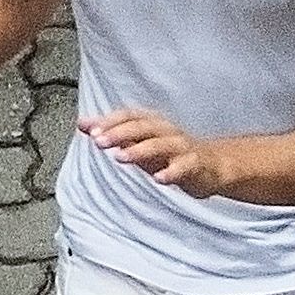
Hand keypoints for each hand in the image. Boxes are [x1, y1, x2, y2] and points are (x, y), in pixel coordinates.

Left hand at [81, 107, 234, 198]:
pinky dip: (172, 171)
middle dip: (120, 133)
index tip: (91, 130)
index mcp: (152, 123)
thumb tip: (83, 124)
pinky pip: (184, 166)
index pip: (129, 115)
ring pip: (161, 144)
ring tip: (121, 157)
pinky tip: (159, 179)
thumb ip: (112, 133)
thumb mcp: (138, 143)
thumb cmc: (170, 153)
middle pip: (142, 127)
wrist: (212, 165)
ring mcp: (182, 147)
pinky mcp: (196, 164)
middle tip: (99, 142)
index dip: (110, 121)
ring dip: (140, 150)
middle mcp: (166, 130)